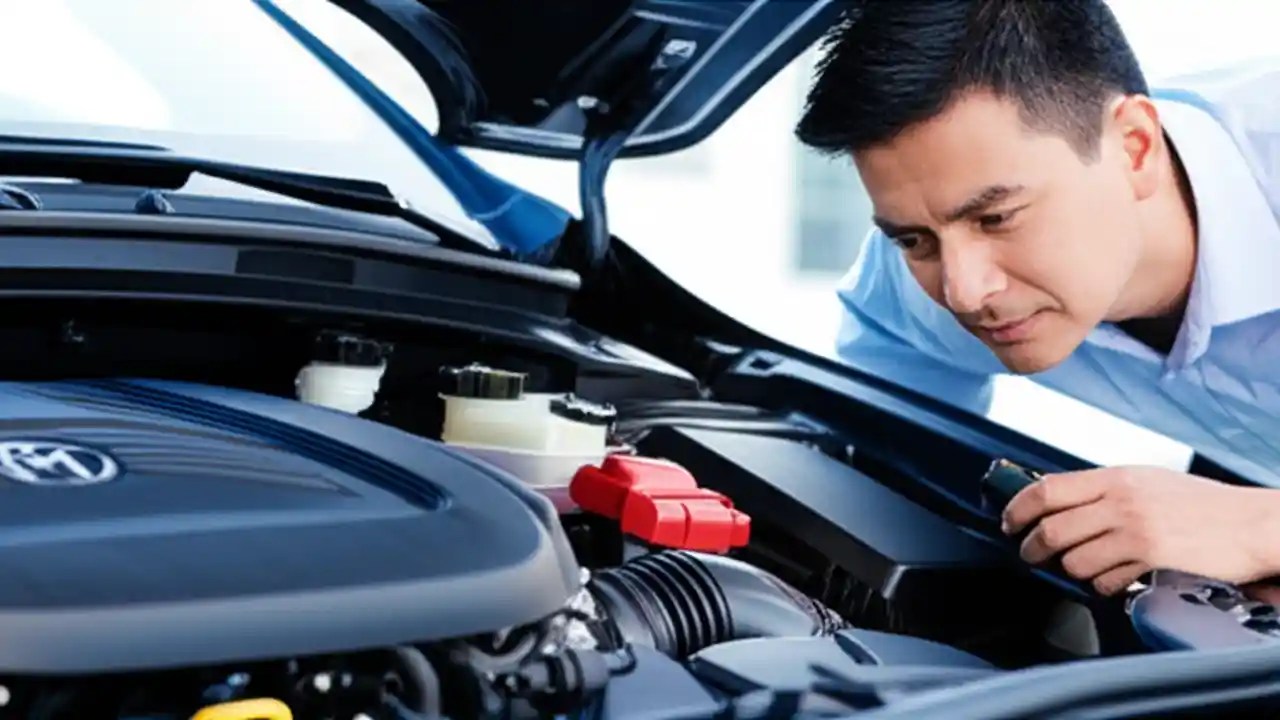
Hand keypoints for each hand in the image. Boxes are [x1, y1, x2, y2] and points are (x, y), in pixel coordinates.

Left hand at [1003, 466, 1279, 594]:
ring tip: (1080, 568)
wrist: (1253, 522)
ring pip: (1072, 559)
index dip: (1017, 508)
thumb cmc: (1202, 504)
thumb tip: (1059, 502)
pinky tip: (1112, 580)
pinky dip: (1101, 585)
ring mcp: (1134, 529)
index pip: (1047, 489)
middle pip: (1051, 529)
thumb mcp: (1147, 482)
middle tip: (1029, 555)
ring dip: (1069, 570)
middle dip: (1031, 548)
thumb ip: (1105, 490)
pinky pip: (1104, 580)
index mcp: (1115, 477)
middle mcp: (1120, 500)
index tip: (1008, 522)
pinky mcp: (1150, 557)